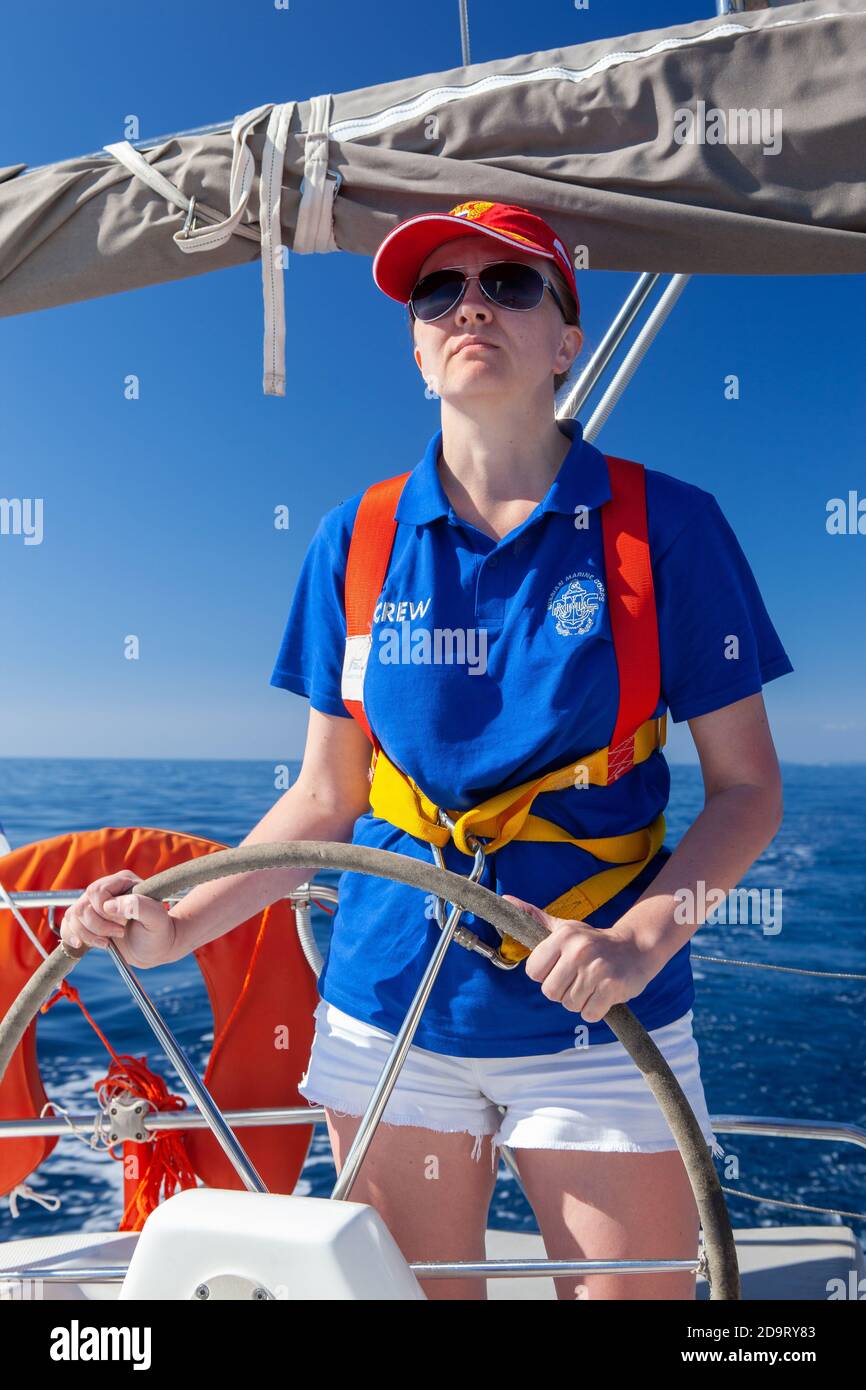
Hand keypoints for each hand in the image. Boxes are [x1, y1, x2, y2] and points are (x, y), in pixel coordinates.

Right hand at [60, 871, 176, 968]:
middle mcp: (106, 890)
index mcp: (123, 881)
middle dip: (98, 926)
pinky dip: (72, 937)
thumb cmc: (158, 930)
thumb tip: (109, 905)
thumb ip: (138, 906)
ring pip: (72, 916)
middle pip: (82, 906)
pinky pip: (67, 925)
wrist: (155, 947)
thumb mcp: (156, 918)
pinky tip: (82, 945)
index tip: (123, 924)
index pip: (96, 892)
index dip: (104, 912)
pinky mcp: (86, 921)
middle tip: (119, 933)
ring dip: (88, 934)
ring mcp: (94, 905)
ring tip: (108, 942)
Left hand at [502, 895, 658, 1022]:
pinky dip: (595, 1009)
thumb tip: (505, 900)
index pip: (533, 972)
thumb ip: (534, 917)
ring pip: (569, 1005)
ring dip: (580, 1001)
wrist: (636, 947)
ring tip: (591, 984)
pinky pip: (589, 1013)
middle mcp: (579, 951)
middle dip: (562, 991)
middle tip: (578, 978)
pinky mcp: (613, 987)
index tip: (560, 967)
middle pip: (550, 992)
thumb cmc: (593, 940)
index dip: (546, 974)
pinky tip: (602, 994)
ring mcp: (597, 969)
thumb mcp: (564, 927)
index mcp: (563, 936)